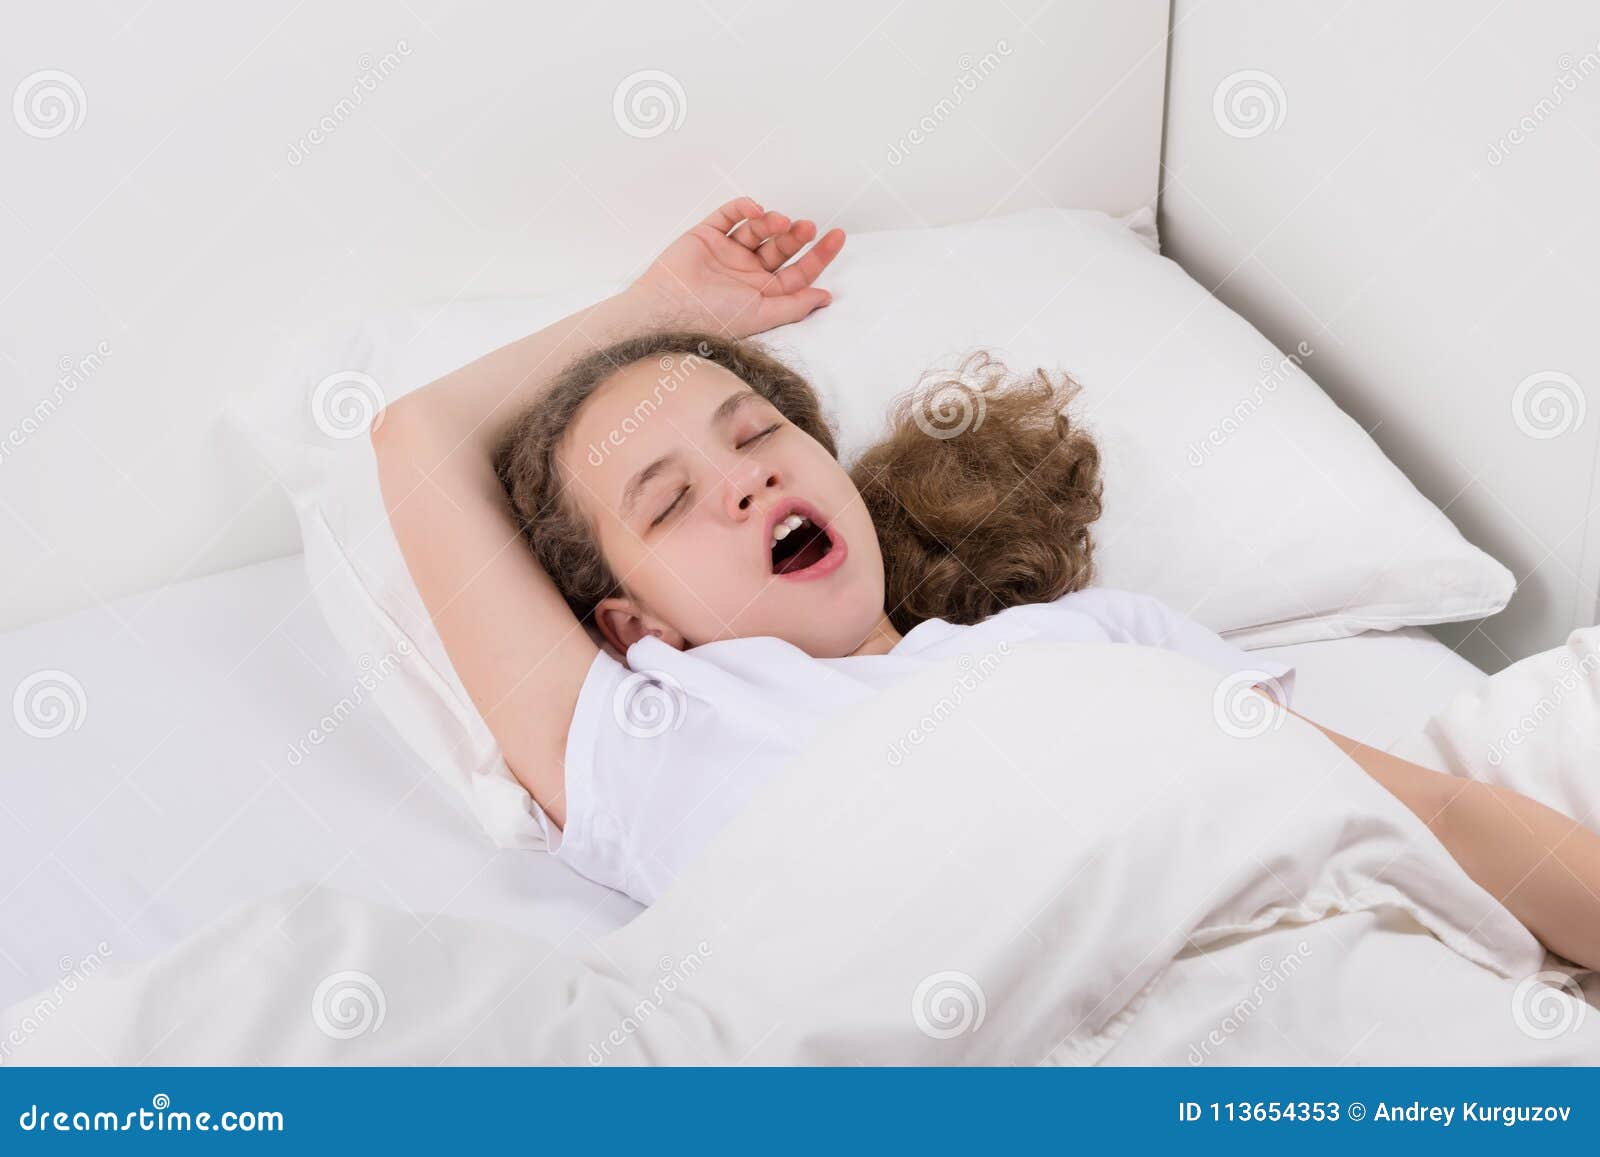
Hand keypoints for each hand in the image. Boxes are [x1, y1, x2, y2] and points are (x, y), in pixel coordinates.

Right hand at [628, 196, 844, 337]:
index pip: (798, 271)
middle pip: (781, 247)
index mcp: (763, 292)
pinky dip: (743, 207)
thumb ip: (796, 305)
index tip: (837, 236)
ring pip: (758, 229)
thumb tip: (826, 297)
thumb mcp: (763, 314)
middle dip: (796, 235)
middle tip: (807, 227)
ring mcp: (728, 252)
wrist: (670, 308)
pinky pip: (729, 215)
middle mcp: (748, 271)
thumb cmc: (714, 317)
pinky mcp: (707, 235)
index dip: (819, 254)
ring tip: (778, 222)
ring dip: (771, 222)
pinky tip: (754, 209)